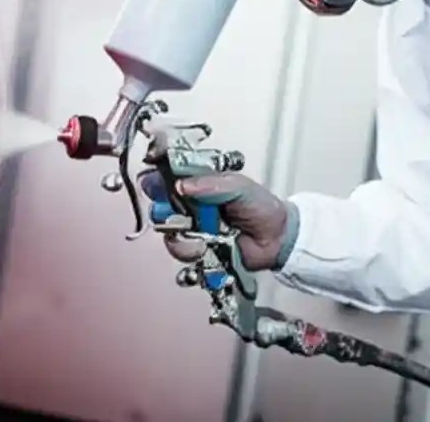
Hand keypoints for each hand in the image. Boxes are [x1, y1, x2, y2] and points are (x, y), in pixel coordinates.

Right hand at [140, 170, 298, 271]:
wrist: (276, 240)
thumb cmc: (261, 208)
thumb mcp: (239, 188)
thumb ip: (212, 184)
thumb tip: (181, 185)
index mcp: (199, 183)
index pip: (167, 176)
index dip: (156, 179)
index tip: (154, 183)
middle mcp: (190, 204)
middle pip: (159, 205)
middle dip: (163, 211)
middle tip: (178, 215)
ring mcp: (192, 228)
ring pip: (168, 231)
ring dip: (181, 236)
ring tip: (201, 238)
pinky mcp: (197, 249)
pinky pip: (181, 252)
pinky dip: (190, 252)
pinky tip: (204, 250)